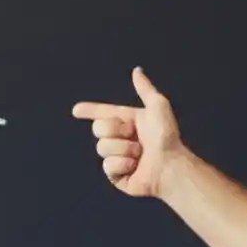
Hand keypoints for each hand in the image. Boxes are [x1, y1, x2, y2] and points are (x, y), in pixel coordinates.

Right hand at [71, 66, 183, 198]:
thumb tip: (137, 70)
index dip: (90, 110)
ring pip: (102, 147)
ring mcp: (118, 158)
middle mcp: (121, 139)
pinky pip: (107, 165)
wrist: (171, 165)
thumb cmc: (167, 137)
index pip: (104, 114)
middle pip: (98, 128)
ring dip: (123, 148)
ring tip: (139, 154)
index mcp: (128, 122)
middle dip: (115, 129)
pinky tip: (135, 166)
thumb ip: (145, 88)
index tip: (76, 110)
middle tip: (134, 135)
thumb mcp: (158, 106)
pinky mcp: (117, 176)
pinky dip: (122, 164)